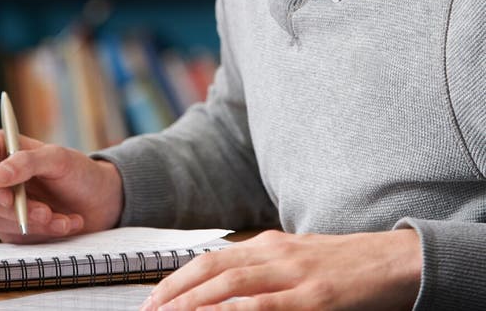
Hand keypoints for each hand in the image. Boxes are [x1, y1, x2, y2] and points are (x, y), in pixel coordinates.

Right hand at [0, 129, 123, 242]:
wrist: (100, 200)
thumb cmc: (80, 172)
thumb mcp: (59, 159)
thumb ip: (28, 162)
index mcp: (4, 148)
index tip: (8, 197)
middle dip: (20, 209)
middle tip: (47, 212)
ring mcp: (4, 203)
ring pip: (0, 220)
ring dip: (36, 222)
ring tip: (64, 217)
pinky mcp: (13, 227)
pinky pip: (15, 236)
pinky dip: (43, 233)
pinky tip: (65, 223)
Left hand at [141, 228, 421, 310]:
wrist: (393, 260)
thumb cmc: (345, 265)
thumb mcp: (297, 261)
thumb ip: (263, 271)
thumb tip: (226, 290)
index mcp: (269, 243)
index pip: (210, 258)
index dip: (177, 278)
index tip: (153, 299)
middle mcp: (275, 253)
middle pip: (212, 269)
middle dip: (174, 291)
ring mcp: (294, 274)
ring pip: (231, 285)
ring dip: (194, 303)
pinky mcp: (315, 297)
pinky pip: (266, 306)